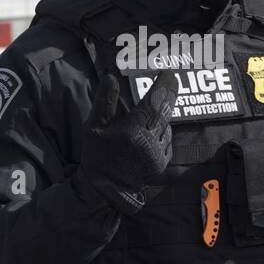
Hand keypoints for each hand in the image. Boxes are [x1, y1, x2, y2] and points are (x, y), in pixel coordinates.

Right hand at [76, 70, 177, 214]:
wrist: (104, 190)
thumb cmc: (97, 156)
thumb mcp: (94, 128)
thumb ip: (104, 102)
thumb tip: (111, 78)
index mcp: (133, 131)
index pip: (154, 102)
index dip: (163, 86)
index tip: (168, 73)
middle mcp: (149, 142)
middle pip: (165, 112)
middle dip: (169, 95)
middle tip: (170, 81)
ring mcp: (158, 154)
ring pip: (168, 126)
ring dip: (165, 114)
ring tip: (157, 106)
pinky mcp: (162, 164)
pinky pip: (168, 141)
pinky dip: (164, 131)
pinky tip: (154, 129)